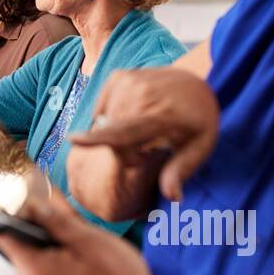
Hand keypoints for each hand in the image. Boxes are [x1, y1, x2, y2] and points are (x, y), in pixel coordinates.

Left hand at [0, 192, 164, 274]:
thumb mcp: (89, 240)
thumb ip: (56, 220)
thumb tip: (32, 202)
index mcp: (33, 270)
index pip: (2, 232)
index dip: (9, 209)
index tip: (22, 193)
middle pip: (21, 243)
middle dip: (39, 225)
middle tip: (65, 215)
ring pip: (36, 256)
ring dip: (53, 242)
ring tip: (81, 239)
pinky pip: (48, 271)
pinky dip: (60, 259)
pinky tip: (84, 257)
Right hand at [68, 67, 219, 219]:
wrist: (196, 81)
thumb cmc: (198, 121)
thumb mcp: (200, 148)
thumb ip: (181, 170)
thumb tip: (173, 197)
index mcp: (163, 114)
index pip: (126, 130)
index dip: (98, 137)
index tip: (73, 140)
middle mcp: (143, 93)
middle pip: (112, 130)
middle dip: (122, 150)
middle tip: (144, 152)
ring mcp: (129, 81)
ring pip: (105, 119)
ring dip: (114, 133)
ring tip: (141, 135)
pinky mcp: (118, 76)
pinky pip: (102, 106)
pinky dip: (110, 117)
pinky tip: (130, 118)